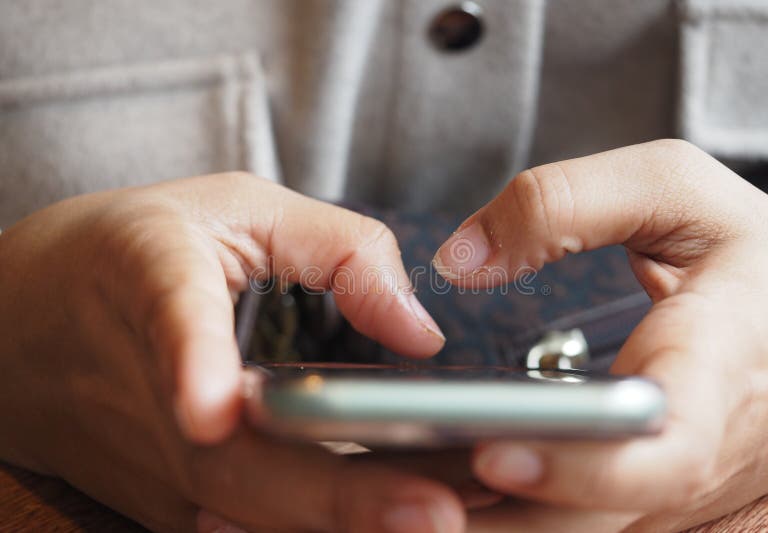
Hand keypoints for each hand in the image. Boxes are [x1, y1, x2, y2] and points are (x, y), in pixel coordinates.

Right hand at [0, 173, 465, 531]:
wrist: (18, 318)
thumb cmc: (136, 252)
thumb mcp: (235, 210)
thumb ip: (339, 249)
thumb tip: (421, 333)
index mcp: (150, 281)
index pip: (168, 321)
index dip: (190, 361)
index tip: (209, 409)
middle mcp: (144, 390)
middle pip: (230, 459)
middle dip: (336, 496)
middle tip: (435, 511)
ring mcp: (150, 460)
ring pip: (246, 512)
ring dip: (347, 525)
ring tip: (445, 517)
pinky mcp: (165, 501)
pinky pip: (248, 523)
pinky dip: (325, 527)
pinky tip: (397, 519)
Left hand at [433, 140, 767, 530]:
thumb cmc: (757, 260)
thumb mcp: (677, 191)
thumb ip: (564, 204)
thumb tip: (462, 259)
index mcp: (718, 367)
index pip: (665, 447)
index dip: (582, 465)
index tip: (496, 451)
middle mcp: (695, 452)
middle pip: (594, 516)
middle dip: (495, 514)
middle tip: (401, 490)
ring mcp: (670, 488)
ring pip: (572, 532)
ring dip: (485, 520)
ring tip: (400, 489)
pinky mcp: (647, 499)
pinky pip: (569, 521)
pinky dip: (502, 510)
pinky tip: (437, 484)